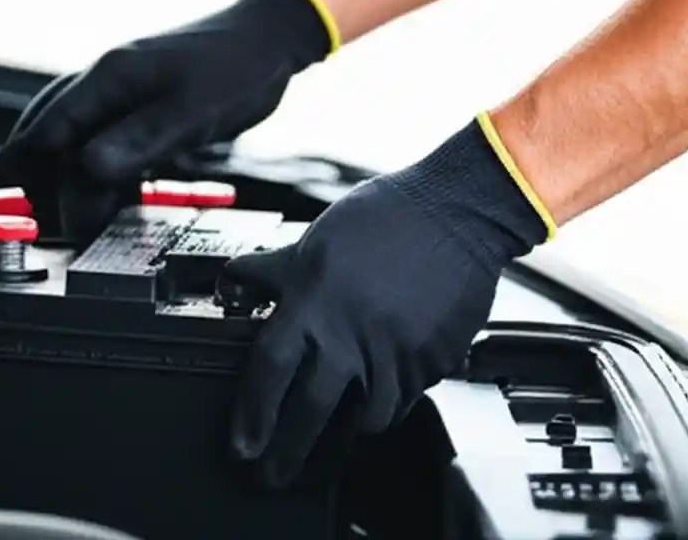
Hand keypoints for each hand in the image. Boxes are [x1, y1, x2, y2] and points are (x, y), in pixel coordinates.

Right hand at [0, 0, 336, 190]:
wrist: (269, 37)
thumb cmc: (235, 68)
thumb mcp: (189, 111)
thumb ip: (137, 141)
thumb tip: (86, 170)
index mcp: (105, 80)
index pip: (47, 132)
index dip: (22, 170)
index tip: (6, 204)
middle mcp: (102, 85)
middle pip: (46, 135)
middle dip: (30, 176)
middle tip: (26, 218)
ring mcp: (118, 95)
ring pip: (70, 140)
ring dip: (60, 177)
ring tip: (56, 217)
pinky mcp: (138, 108)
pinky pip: (100, 142)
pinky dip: (93, 171)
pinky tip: (97, 196)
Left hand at [224, 118, 548, 488]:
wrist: (456, 211)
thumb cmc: (382, 218)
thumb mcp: (311, 241)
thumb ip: (272, 275)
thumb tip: (232, 289)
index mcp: (313, 298)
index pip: (270, 366)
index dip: (252, 412)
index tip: (242, 445)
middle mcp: (351, 331)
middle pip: (310, 408)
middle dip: (287, 453)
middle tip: (271, 476)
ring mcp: (395, 350)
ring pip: (363, 418)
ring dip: (339, 440)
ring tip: (321, 451)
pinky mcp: (432, 360)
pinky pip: (404, 400)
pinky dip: (383, 410)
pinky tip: (370, 410)